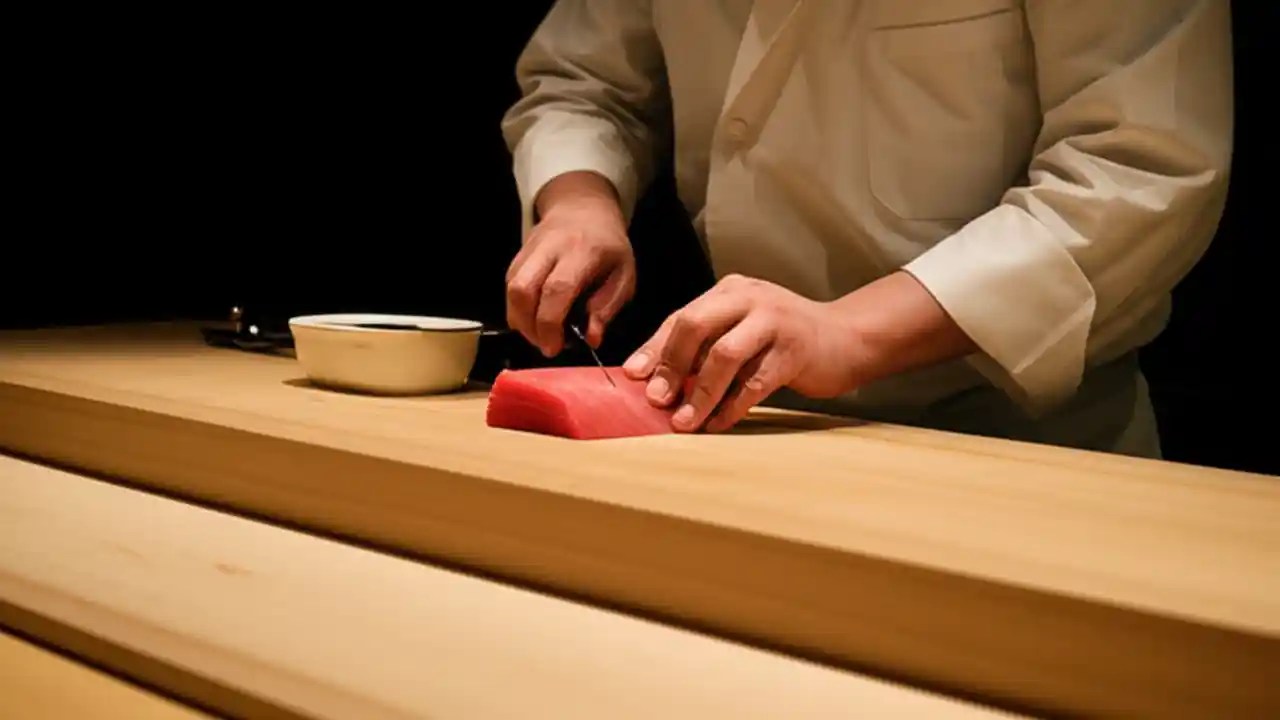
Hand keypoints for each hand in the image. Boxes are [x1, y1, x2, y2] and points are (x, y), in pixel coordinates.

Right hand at [506, 172, 636, 355]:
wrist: (583, 207)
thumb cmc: (608, 247)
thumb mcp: (624, 276)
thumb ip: (607, 308)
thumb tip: (591, 339)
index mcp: (582, 251)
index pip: (556, 289)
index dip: (550, 323)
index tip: (554, 348)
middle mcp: (550, 246)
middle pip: (522, 288)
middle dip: (528, 325)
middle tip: (544, 345)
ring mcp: (530, 248)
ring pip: (510, 287)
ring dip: (520, 319)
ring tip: (539, 335)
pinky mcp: (518, 253)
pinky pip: (509, 284)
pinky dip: (516, 307)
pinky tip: (532, 319)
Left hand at [621, 274, 860, 432]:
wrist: (847, 338)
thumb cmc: (785, 339)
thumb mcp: (744, 329)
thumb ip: (708, 345)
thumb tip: (659, 380)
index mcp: (730, 291)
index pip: (682, 317)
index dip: (655, 349)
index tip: (633, 377)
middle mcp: (749, 298)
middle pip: (695, 326)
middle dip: (671, 366)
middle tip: (657, 399)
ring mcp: (774, 322)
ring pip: (724, 356)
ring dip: (700, 394)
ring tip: (684, 422)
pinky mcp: (795, 351)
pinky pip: (755, 383)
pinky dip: (732, 407)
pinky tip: (719, 424)